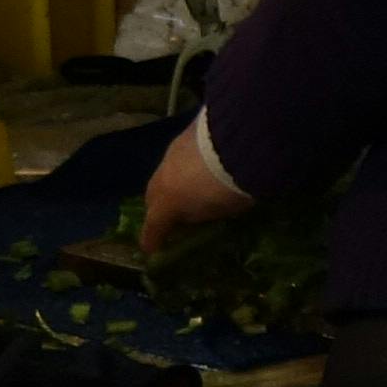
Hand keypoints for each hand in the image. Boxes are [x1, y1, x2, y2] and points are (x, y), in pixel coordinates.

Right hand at [140, 111, 258, 234]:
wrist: (237, 144)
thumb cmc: (229, 189)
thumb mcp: (217, 212)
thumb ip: (199, 215)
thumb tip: (192, 215)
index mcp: (168, 202)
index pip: (154, 224)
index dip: (151, 238)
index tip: (150, 248)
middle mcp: (161, 178)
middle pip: (152, 196)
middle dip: (157, 209)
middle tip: (171, 219)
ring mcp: (170, 155)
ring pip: (162, 176)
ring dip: (170, 187)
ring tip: (185, 193)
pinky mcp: (182, 138)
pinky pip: (175, 161)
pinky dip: (181, 170)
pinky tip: (196, 171)